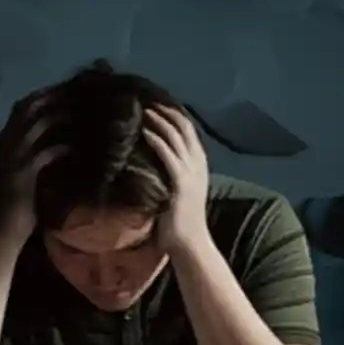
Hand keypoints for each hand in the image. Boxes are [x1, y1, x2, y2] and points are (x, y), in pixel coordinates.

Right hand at [0, 89, 69, 238]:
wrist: (5, 225)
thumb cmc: (22, 196)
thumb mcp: (28, 164)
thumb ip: (40, 145)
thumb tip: (68, 130)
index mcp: (7, 137)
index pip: (26, 104)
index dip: (48, 93)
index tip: (72, 87)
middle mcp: (8, 140)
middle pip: (32, 106)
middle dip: (57, 96)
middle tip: (83, 92)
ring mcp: (14, 155)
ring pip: (39, 123)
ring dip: (64, 115)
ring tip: (87, 111)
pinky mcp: (24, 172)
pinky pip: (47, 151)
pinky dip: (65, 145)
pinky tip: (81, 144)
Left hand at [142, 104, 209, 253]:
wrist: (190, 242)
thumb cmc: (180, 221)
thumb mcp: (180, 190)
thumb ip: (172, 173)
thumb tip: (153, 161)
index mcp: (199, 165)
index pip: (189, 132)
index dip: (174, 115)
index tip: (158, 104)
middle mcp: (198, 165)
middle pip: (184, 128)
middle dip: (166, 112)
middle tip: (148, 102)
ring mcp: (191, 173)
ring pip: (176, 137)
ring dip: (159, 121)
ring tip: (144, 110)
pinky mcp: (180, 183)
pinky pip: (168, 155)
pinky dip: (157, 140)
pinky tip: (145, 131)